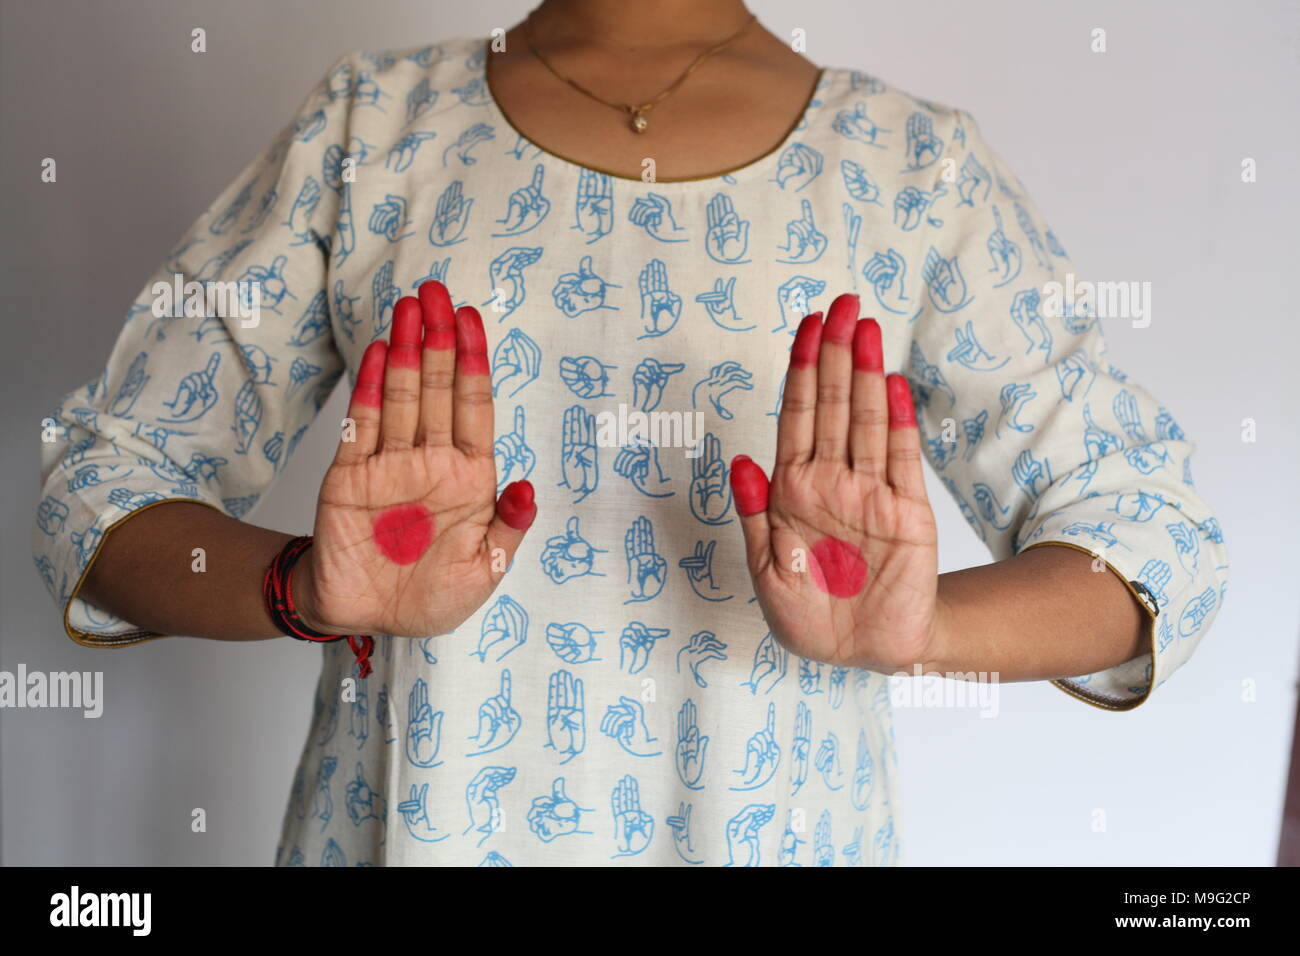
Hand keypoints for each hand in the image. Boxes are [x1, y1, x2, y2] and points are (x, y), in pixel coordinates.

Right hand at [293, 281, 537, 638]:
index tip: (473, 319)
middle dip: (439, 341)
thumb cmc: (430, 597)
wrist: (366, 619)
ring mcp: (389, 464)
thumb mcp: (482, 572)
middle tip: (436, 292)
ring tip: (408, 308)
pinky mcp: (349, 477)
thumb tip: (528, 488)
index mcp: (470, 478)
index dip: (474, 363)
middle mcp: (431, 460)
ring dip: (403, 352)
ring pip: (399, 397)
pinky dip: (367, 389)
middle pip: (436, 389)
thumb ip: (506, 530)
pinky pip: (360, 426)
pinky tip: (375, 352)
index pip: (474, 408)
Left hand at [729, 293, 941, 671]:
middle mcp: (831, 481)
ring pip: (867, 422)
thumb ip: (753, 516)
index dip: (801, 369)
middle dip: (835, 353)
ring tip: (865, 327)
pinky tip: (891, 384)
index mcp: (791, 490)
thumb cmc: (808, 616)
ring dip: (865, 374)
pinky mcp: (907, 516)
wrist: (862, 653)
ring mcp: (871, 494)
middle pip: (834, 405)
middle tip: (843, 302)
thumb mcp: (765, 572)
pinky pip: (902, 462)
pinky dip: (897, 423)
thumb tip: (739, 460)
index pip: (797, 415)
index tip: (807, 324)